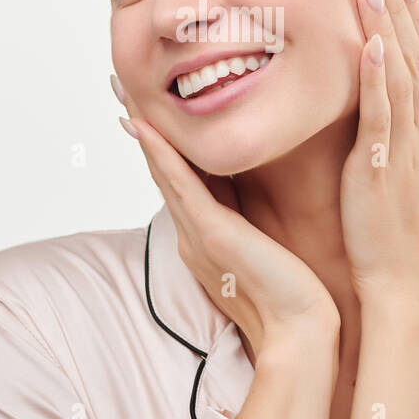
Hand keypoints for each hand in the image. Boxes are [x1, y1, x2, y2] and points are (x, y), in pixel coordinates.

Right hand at [111, 80, 339, 359]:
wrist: (299, 333)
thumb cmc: (290, 295)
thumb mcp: (262, 248)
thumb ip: (247, 222)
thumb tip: (248, 197)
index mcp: (204, 233)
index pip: (177, 175)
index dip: (158, 138)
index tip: (143, 103)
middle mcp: (192, 231)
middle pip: (161, 167)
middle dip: (141, 125)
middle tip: (119, 85)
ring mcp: (197, 233)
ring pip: (164, 171)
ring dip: (143, 131)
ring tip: (123, 94)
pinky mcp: (212, 235)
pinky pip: (181, 187)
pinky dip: (162, 156)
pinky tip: (148, 128)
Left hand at [339, 0, 418, 303]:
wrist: (414, 290)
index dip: (412, 20)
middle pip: (415, 53)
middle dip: (397, 4)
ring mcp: (410, 146)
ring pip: (399, 71)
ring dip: (384, 22)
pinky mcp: (382, 165)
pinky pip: (382, 111)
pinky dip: (376, 74)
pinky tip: (367, 41)